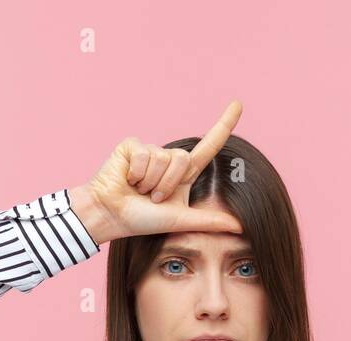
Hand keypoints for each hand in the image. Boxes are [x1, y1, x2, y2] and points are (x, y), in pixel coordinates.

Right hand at [68, 99, 244, 244]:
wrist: (111, 216)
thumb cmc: (142, 220)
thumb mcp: (180, 221)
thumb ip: (209, 221)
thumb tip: (240, 227)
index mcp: (183, 174)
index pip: (209, 146)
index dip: (224, 125)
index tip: (238, 104)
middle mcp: (168, 159)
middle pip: (183, 159)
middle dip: (167, 184)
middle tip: (151, 198)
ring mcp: (150, 151)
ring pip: (163, 159)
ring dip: (150, 182)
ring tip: (137, 190)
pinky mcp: (132, 146)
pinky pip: (144, 155)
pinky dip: (136, 174)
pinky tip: (127, 180)